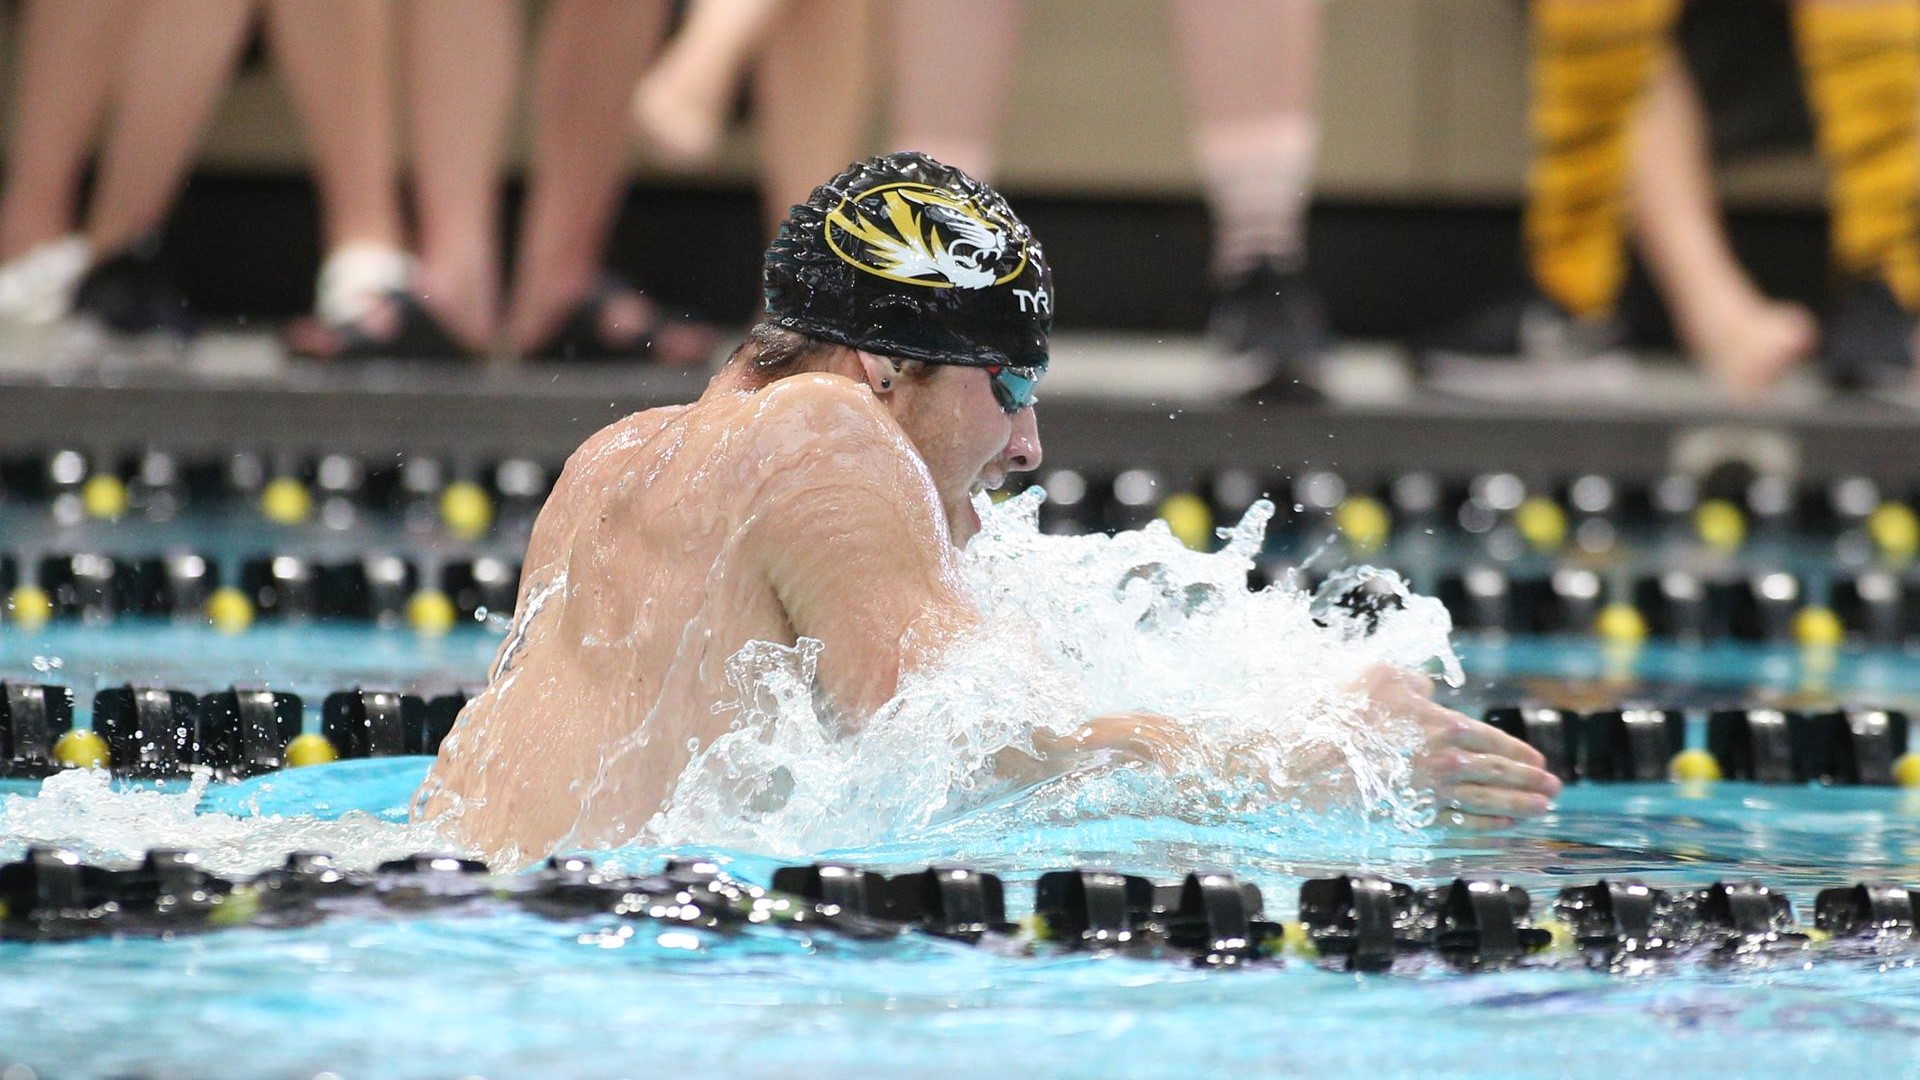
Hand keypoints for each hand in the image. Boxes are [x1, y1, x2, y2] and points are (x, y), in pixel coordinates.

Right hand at [1353, 664, 1562, 829]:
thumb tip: (1426, 688)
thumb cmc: (1334, 711)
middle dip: (1530, 782)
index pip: (1491, 741)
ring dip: (1518, 808)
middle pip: (1498, 775)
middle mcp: (1444, 764)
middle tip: (1554, 789)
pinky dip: (1486, 832)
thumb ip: (1410, 679)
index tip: (1538, 761)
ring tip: (1540, 810)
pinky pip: (1460, 830)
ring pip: (1486, 805)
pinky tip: (1501, 833)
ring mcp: (1429, 797)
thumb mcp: (1375, 674)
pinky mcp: (1412, 823)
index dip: (1518, 752)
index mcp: (1440, 725)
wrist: (1299, 761)